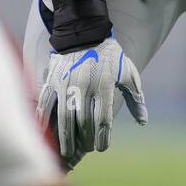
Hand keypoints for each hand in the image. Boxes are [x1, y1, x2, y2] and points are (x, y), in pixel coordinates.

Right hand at [37, 35, 146, 167]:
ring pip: (63, 117)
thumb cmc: (110, 56)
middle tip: (85, 150)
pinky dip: (43, 120)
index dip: (102, 137)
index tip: (102, 148)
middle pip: (83, 122)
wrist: (84, 33)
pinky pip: (45, 103)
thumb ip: (135, 98)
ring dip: (65, 137)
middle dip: (84, 140)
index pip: (103, 118)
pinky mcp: (52, 81)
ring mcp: (66, 84)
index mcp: (104, 85)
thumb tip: (142, 121)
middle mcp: (84, 86)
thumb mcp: (128, 73)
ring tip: (65, 152)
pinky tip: (43, 134)